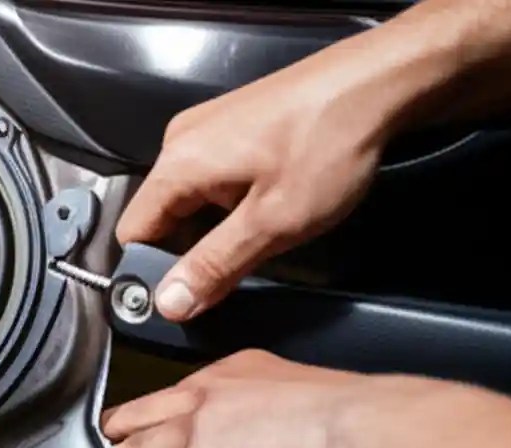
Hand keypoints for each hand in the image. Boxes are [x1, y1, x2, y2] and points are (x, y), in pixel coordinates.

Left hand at [100, 350, 373, 447]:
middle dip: (130, 440)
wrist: (359, 435)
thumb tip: (268, 441)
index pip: (174, 396)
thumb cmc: (351, 419)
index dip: (167, 420)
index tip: (174, 438)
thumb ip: (267, 414)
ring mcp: (187, 433)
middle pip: (132, 416)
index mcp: (230, 372)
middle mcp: (199, 394)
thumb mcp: (299, 396)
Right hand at [115, 46, 396, 321]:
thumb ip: (214, 266)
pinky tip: (266, 210)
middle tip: (231, 278)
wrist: (377, 81)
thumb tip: (167, 303)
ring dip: (214, 230)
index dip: (149, 273)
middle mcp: (181, 141)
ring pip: (188, 200)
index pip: (132, 233)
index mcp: (177, 164)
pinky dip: (229, 205)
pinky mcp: (232, 125)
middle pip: (159, 217)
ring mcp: (206, 128)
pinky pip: (210, 178)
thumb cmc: (328, 144)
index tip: (180, 303)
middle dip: (187, 253)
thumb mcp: (272, 223)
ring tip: (259, 240)